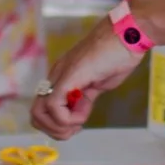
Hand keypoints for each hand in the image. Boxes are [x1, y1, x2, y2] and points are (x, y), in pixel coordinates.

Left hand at [33, 24, 140, 138]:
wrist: (128, 34)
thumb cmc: (117, 54)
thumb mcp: (97, 83)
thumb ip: (84, 97)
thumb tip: (78, 111)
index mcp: (61, 77)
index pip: (43, 108)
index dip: (56, 124)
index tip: (77, 125)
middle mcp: (56, 76)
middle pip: (36, 114)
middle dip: (54, 130)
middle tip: (75, 129)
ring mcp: (61, 75)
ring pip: (39, 112)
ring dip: (60, 127)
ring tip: (79, 122)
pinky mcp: (70, 76)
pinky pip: (54, 106)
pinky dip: (67, 119)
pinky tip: (83, 116)